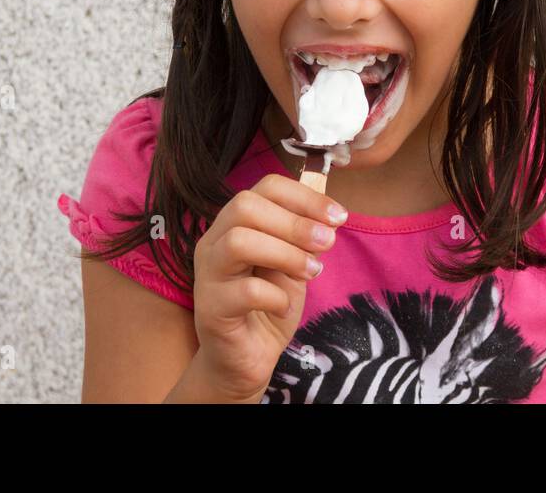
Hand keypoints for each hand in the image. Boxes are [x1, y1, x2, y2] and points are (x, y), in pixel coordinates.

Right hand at [190, 174, 344, 401]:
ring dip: (286, 253)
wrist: (247, 358)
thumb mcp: (292, 262)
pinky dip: (276, 296)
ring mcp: (207, 275)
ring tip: (312, 271)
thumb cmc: (269, 304)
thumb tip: (329, 209)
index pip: (265, 187)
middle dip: (295, 222)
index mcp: (234, 223)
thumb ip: (303, 236)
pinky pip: (245, 291)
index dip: (305, 197)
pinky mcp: (211, 310)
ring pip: (238, 242)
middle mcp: (213, 242)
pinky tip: (284, 305)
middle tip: (327, 243)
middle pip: (245, 206)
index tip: (339, 216)